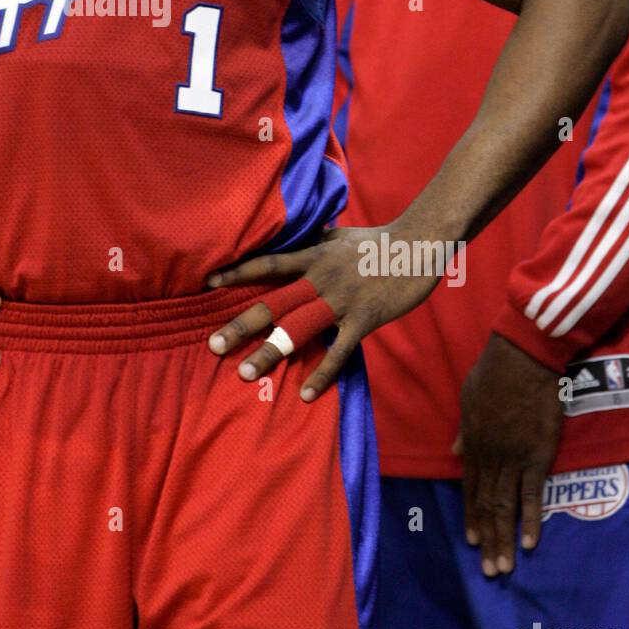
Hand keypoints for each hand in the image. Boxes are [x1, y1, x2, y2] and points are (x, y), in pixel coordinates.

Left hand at [205, 226, 441, 398]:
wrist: (419, 243)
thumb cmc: (381, 239)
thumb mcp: (343, 234)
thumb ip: (320, 240)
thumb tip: (307, 235)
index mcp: (314, 256)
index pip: (268, 265)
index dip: (238, 273)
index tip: (209, 284)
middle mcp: (321, 278)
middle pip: (275, 302)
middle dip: (242, 324)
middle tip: (213, 344)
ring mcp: (342, 300)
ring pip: (298, 328)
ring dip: (269, 351)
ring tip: (245, 372)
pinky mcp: (364, 319)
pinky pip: (339, 351)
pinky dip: (321, 373)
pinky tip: (304, 393)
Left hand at [454, 334, 563, 576]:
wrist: (520, 359)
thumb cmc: (492, 374)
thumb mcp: (468, 400)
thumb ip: (463, 431)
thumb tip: (453, 453)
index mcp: (472, 444)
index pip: (469, 488)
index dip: (471, 516)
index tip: (472, 541)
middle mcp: (489, 457)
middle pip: (486, 504)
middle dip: (487, 539)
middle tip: (488, 569)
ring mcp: (513, 459)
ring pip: (505, 506)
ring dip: (504, 538)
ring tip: (504, 566)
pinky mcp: (537, 456)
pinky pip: (532, 494)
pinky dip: (530, 520)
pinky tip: (529, 542)